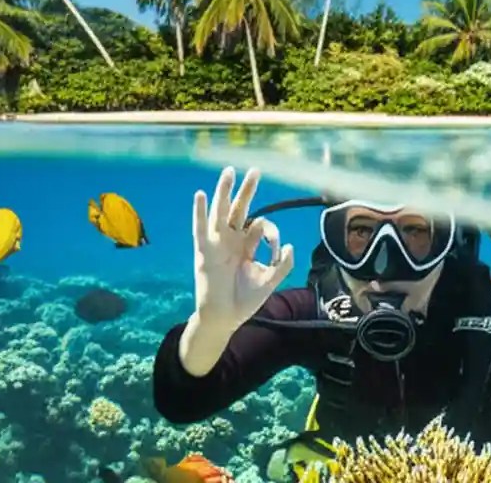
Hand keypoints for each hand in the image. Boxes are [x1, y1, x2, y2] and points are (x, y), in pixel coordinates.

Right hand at [191, 166, 294, 331]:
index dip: (272, 234)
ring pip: (221, 213)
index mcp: (247, 245)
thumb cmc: (245, 300)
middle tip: (255, 171)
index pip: (260, 225)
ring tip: (229, 173)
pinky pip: (200, 229)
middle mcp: (232, 240)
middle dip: (247, 191)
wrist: (225, 319)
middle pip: (240, 210)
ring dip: (224, 193)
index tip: (276, 253)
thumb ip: (283, 266)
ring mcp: (217, 244)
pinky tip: (200, 195)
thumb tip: (291, 246)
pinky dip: (199, 213)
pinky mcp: (204, 252)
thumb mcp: (270, 281)